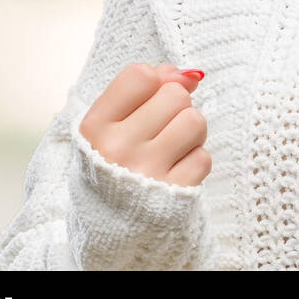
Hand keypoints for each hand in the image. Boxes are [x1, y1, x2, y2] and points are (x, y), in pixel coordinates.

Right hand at [78, 63, 211, 187]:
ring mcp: (146, 172)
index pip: (140, 75)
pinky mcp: (173, 194)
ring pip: (194, 121)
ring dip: (190, 131)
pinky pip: (203, 157)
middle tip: (160, 128)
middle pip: (175, 95)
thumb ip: (145, 88)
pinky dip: (194, 160)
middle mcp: (117, 149)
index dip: (154, 82)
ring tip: (172, 145)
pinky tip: (175, 169)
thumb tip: (189, 74)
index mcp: (95, 127)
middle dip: (176, 107)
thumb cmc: (115, 163)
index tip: (148, 100)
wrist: (111, 225)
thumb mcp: (113, 124)